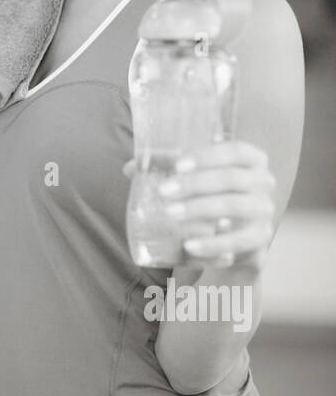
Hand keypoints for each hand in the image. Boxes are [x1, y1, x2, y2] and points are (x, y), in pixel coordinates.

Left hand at [139, 141, 274, 269]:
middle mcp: (264, 183)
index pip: (235, 150)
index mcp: (251, 160)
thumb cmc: (211, 197)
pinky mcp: (260, 239)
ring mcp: (264, 212)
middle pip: (231, 179)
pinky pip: (239, 241)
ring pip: (235, 206)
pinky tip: (190, 245)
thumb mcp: (196, 179)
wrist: (232, 239)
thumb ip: (168, 168)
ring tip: (171, 214)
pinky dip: (213, 244)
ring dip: (201, 209)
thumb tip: (130, 167)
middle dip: (195, 184)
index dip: (208, 156)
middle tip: (164, 191)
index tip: (179, 164)